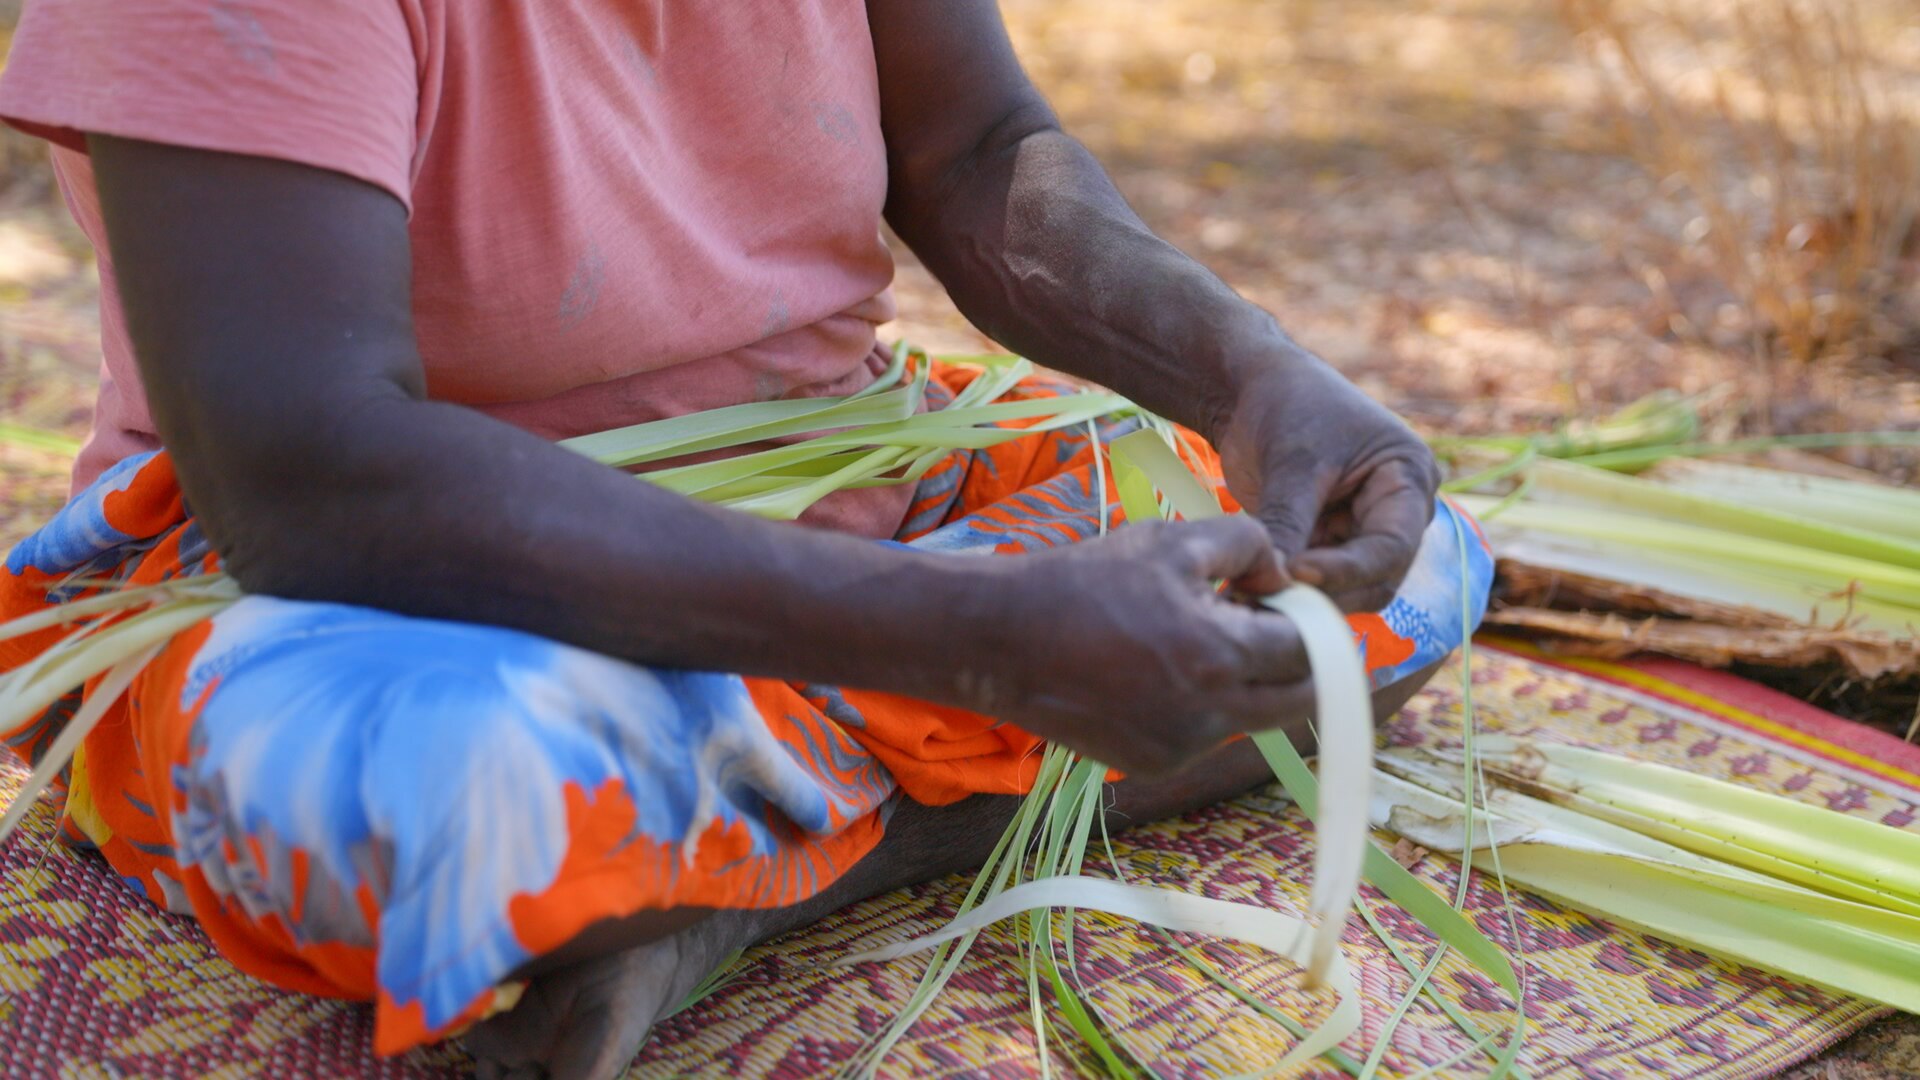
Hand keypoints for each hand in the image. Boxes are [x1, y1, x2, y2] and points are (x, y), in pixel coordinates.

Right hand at [966, 516, 1311, 774]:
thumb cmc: (1086, 580)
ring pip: (1251, 717)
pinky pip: (1205, 734)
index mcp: (1218, 655)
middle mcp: (1208, 714)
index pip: (1310, 651)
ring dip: (1249, 683)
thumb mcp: (1173, 540)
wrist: (1001, 639)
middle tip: (1277, 628)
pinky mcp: (1151, 763)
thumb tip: (1285, 580)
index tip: (1298, 602)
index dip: (1314, 622)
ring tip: (1200, 637)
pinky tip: (1162, 667)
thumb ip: (1251, 545)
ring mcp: (1180, 747)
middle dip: (1302, 665)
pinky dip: (1204, 704)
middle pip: (1299, 701)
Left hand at [1210, 344, 1439, 612]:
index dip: (1348, 569)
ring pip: (1346, 591)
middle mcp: (1396, 515)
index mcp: (1408, 480)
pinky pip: (1317, 584)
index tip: (1296, 573)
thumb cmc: (1287, 407)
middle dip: (1327, 594)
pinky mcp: (1327, 546)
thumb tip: (1279, 584)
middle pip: (1377, 580)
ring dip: (1305, 599)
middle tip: (1272, 600)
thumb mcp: (1292, 463)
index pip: (1392, 546)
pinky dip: (1288, 591)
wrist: (1253, 392)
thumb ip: (1289, 523)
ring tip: (1255, 599)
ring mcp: (1362, 533)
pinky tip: (1251, 593)